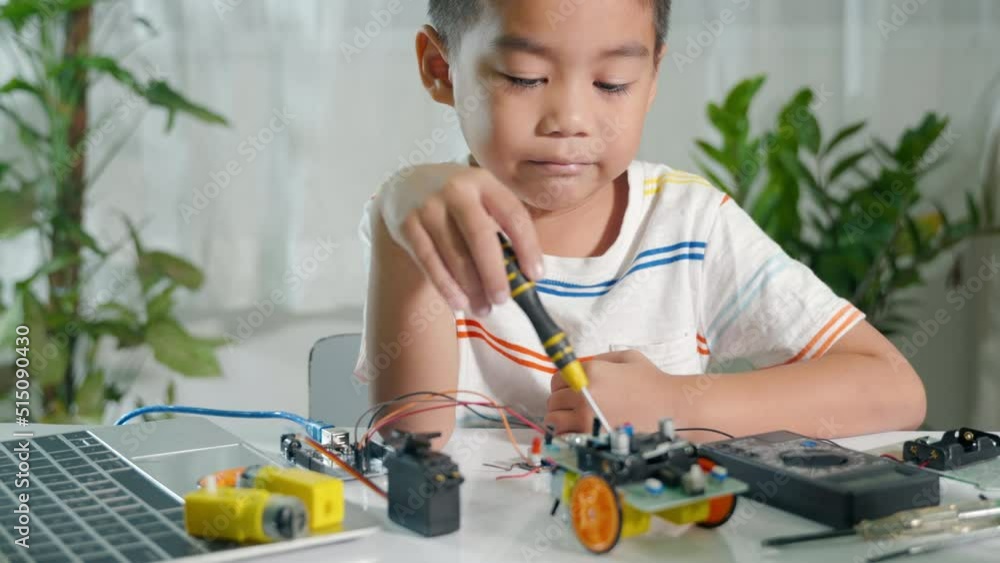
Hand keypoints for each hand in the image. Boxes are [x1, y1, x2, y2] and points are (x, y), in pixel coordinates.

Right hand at [375, 163, 543, 315]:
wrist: (409, 186)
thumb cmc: (460, 203)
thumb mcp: (484, 200)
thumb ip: (504, 228)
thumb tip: (525, 277)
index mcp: (485, 182)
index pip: (512, 215)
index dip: (527, 247)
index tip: (535, 276)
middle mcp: (456, 190)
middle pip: (480, 236)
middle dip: (494, 272)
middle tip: (504, 300)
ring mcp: (428, 206)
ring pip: (454, 253)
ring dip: (471, 287)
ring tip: (484, 309)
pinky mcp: (407, 225)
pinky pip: (429, 261)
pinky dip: (446, 285)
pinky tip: (459, 302)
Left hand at [543, 350, 678, 434]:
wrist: (674, 409)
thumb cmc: (653, 383)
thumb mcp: (627, 358)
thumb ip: (599, 360)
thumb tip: (578, 368)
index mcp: (590, 372)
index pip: (557, 379)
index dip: (564, 385)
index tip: (572, 391)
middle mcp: (583, 394)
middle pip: (553, 400)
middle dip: (562, 403)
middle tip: (577, 408)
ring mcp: (586, 419)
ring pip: (554, 420)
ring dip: (561, 421)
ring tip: (576, 423)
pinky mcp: (592, 438)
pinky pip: (565, 439)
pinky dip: (568, 437)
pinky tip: (581, 434)